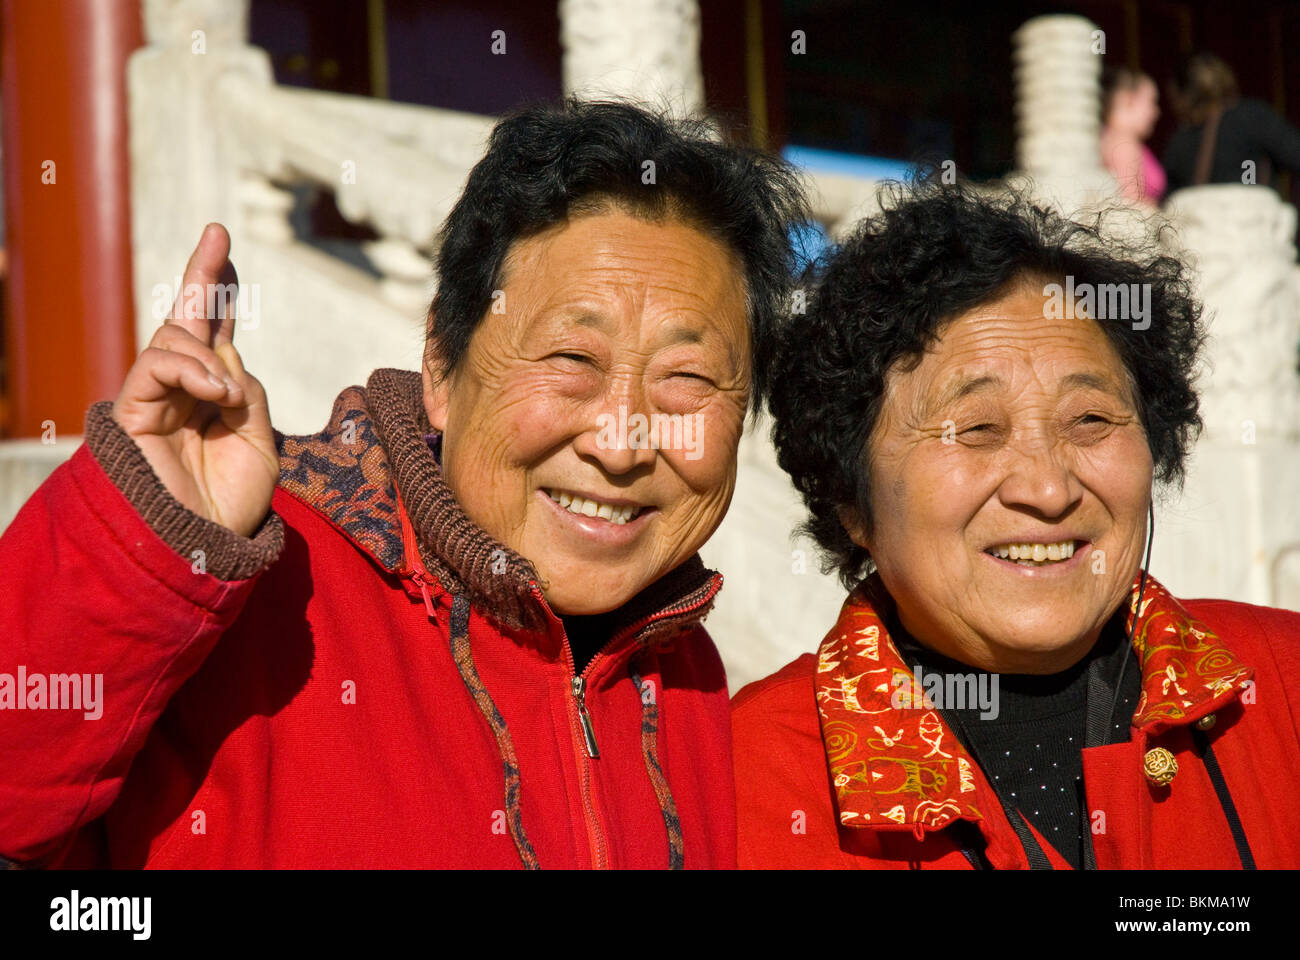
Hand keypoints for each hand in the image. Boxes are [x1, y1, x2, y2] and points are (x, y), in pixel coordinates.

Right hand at [111, 224, 276, 537]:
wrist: (200, 543)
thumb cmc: (231, 502)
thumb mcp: (259, 443)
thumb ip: (247, 394)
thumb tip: (224, 357)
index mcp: (215, 397)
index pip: (217, 336)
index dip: (221, 295)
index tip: (226, 251)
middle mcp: (184, 391)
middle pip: (189, 320)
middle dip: (203, 275)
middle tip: (217, 233)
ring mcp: (156, 398)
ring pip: (173, 340)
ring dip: (206, 356)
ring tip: (225, 395)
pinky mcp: (132, 410)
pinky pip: (155, 365)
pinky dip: (190, 369)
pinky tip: (214, 392)